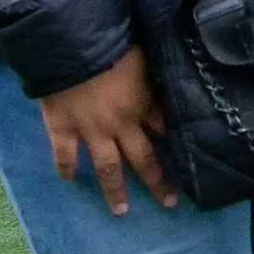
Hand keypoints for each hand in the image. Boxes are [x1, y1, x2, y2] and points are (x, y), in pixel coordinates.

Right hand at [38, 46, 176, 215]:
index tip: (190, 164)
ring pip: (107, 167)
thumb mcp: (145, 55)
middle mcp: (121, 124)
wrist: (72, 43)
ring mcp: (91, 130)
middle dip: (157, 181)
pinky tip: (68, 180)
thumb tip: (168, 74)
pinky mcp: (62, 129)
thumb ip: (154, 72)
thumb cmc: (114, 42)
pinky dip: (65, 168)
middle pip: (143, 158)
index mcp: (143, 104)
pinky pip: (64, 155)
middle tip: (168, 203)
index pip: (166, 129)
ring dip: (114, 190)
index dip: (177, 145)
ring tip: (121, 210)